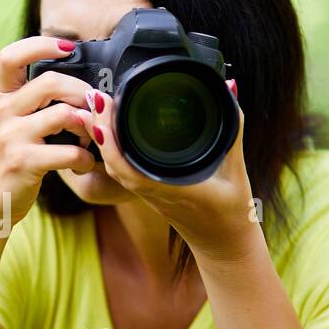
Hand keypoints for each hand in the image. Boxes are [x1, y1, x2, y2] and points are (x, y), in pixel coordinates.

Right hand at [0, 37, 96, 228]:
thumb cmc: (9, 168)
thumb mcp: (12, 130)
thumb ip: (34, 107)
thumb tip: (80, 91)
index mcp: (1, 101)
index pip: (12, 56)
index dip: (41, 44)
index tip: (68, 48)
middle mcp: (2, 114)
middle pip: (50, 81)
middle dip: (82, 92)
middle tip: (93, 108)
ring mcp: (11, 138)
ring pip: (64, 114)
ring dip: (88, 126)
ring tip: (89, 140)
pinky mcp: (24, 162)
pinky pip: (69, 151)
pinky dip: (85, 159)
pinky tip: (84, 165)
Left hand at [79, 80, 263, 263]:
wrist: (222, 243)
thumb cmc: (231, 209)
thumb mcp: (236, 166)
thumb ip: (233, 125)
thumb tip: (230, 85)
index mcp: (170, 188)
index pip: (128, 165)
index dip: (110, 139)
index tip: (103, 107)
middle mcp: (151, 191)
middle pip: (113, 161)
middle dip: (99, 129)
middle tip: (92, 96)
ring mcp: (146, 193)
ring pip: (113, 167)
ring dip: (101, 139)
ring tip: (92, 108)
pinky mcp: (146, 191)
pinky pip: (120, 171)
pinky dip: (109, 150)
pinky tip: (104, 130)